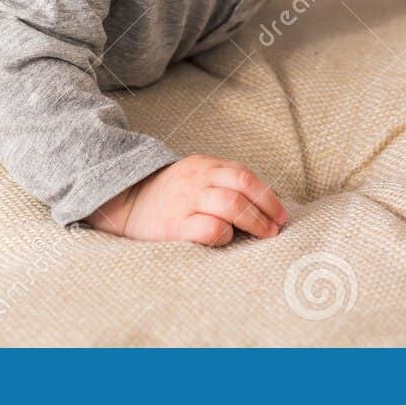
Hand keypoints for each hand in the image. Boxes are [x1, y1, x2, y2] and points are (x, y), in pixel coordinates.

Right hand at [85, 154, 287, 244]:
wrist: (125, 203)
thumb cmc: (169, 196)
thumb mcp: (195, 178)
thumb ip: (223, 183)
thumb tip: (264, 204)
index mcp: (203, 165)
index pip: (244, 175)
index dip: (267, 195)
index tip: (280, 214)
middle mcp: (196, 179)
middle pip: (243, 187)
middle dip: (266, 209)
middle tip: (275, 228)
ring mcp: (185, 201)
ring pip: (231, 205)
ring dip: (254, 222)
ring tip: (262, 235)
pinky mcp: (174, 225)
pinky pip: (210, 228)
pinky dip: (225, 234)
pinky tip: (226, 239)